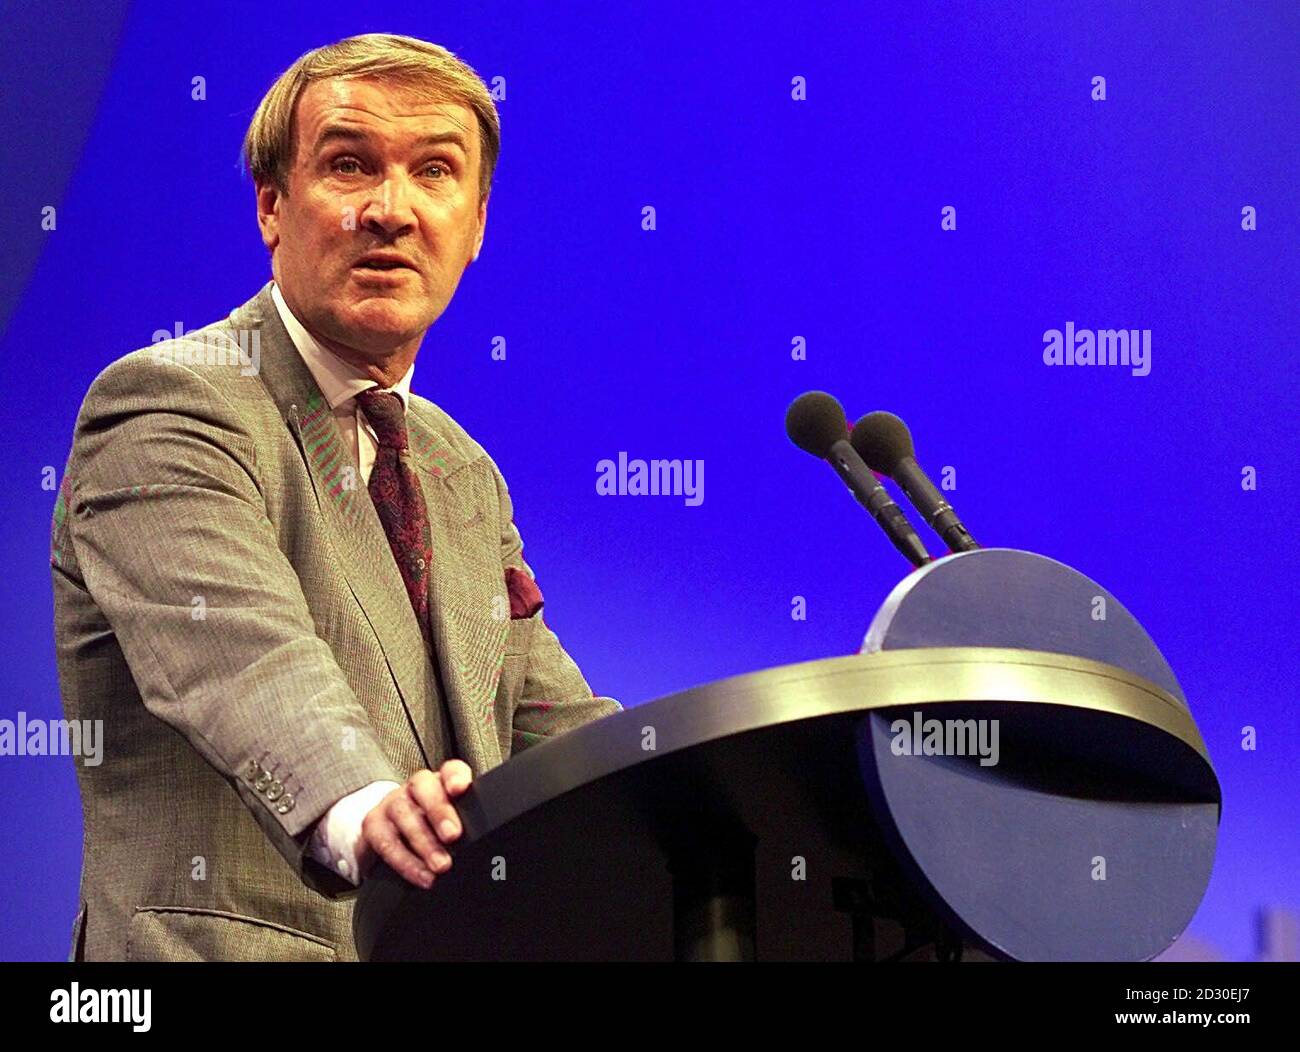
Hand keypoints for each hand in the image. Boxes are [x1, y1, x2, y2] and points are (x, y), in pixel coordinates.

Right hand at [357, 760, 472, 888]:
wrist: (388, 835)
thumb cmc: (431, 829)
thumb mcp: (453, 823)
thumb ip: (471, 826)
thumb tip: (498, 852)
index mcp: (440, 782)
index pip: (450, 770)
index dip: (455, 776)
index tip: (460, 789)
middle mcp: (415, 788)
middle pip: (424, 788)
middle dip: (439, 812)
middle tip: (453, 836)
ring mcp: (392, 803)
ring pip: (405, 815)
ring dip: (424, 843)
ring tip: (441, 866)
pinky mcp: (373, 825)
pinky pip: (387, 843)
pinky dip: (406, 862)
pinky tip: (422, 876)